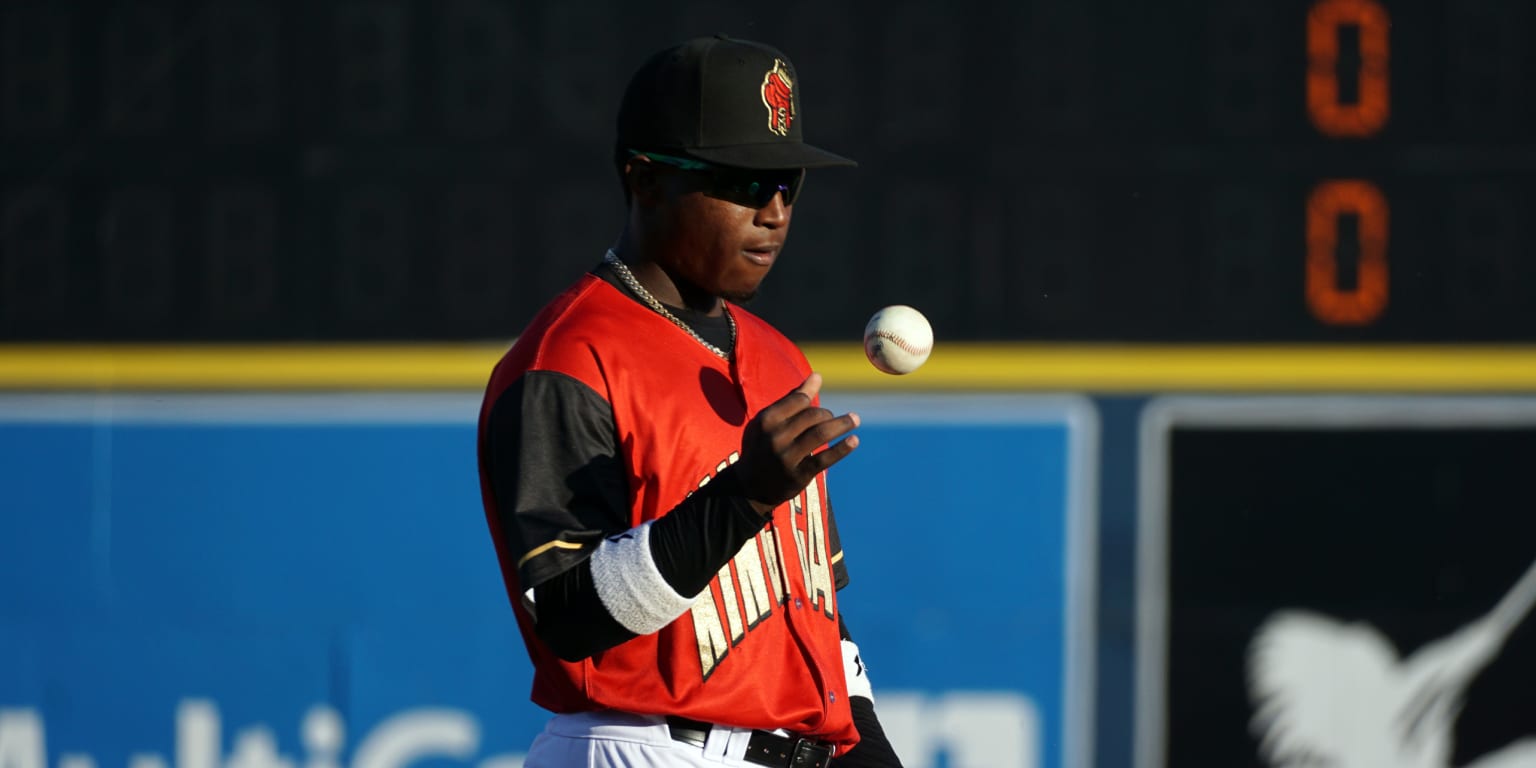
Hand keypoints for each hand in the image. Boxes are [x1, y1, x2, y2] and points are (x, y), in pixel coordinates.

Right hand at [736, 373, 858, 512]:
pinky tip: (854, 440)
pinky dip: (842, 448)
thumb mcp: (769, 422)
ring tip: (855, 419)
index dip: (812, 400)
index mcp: (766, 419)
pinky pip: (824, 459)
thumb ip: (792, 399)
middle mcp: (775, 437)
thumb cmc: (763, 446)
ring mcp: (787, 456)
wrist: (749, 487)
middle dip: (827, 415)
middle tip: (832, 419)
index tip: (818, 408)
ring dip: (842, 424)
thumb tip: (818, 376)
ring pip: (820, 434)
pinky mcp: (798, 474)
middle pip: (812, 416)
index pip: (799, 400)